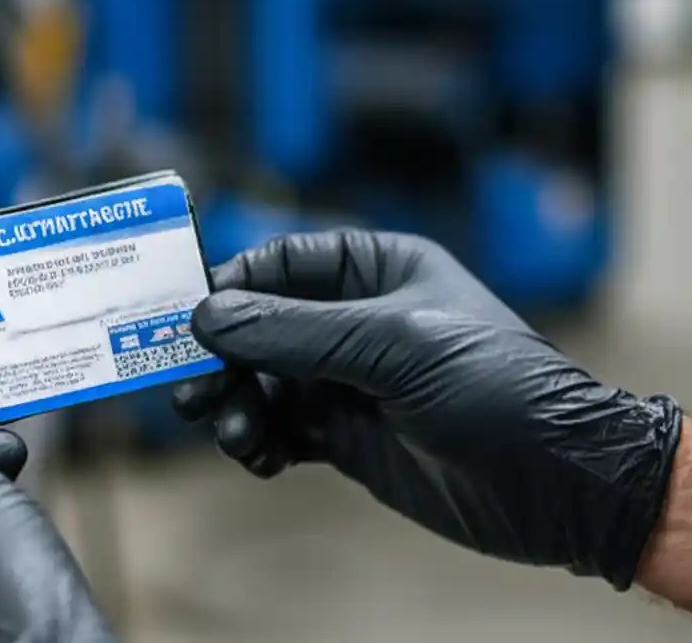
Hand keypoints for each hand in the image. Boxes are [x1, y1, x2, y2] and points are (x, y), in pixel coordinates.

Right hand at [175, 230, 684, 590]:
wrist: (558, 485)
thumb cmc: (497, 387)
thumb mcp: (393, 345)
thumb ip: (293, 331)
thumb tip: (207, 315)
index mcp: (377, 271)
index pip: (284, 262)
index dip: (233, 285)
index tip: (189, 316)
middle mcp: (355, 321)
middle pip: (259, 327)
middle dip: (223, 357)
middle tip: (191, 388)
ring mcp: (348, 381)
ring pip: (262, 382)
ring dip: (236, 404)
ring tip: (233, 431)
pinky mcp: (346, 436)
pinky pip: (281, 429)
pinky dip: (259, 441)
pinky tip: (259, 455)